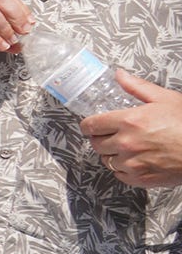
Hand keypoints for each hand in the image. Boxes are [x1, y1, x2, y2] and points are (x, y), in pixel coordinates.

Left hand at [82, 69, 181, 186]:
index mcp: (129, 122)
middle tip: (111, 134)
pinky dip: (123, 168)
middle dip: (101, 137)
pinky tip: (134, 160)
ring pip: (106, 160)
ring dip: (112, 153)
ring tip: (126, 147)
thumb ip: (137, 87)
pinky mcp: (140, 178)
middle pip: (96, 143)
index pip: (91, 125)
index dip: (88, 124)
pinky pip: (119, 174)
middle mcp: (126, 143)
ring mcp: (132, 163)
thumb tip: (119, 75)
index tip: (91, 125)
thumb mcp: (165, 99)